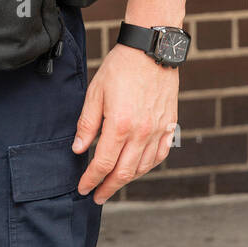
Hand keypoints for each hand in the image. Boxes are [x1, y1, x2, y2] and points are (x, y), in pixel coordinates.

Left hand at [72, 43, 178, 203]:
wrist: (151, 50)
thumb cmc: (120, 68)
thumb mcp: (95, 92)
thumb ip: (87, 124)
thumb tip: (78, 150)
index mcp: (120, 125)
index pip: (103, 163)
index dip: (91, 180)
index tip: (83, 188)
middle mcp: (142, 133)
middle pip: (123, 172)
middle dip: (107, 188)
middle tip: (96, 196)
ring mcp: (158, 131)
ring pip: (142, 168)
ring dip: (126, 180)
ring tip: (113, 183)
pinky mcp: (169, 126)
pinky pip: (159, 156)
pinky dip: (147, 167)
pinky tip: (138, 168)